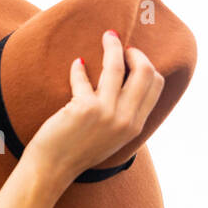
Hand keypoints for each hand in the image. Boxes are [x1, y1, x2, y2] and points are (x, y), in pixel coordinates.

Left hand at [24, 30, 164, 183]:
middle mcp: (125, 120)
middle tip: (120, 44)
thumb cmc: (76, 153)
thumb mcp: (110, 138)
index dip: (146, 65)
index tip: (133, 58)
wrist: (51, 170)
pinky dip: (78, 69)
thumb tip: (127, 84)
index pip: (155, 85)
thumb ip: (122, 116)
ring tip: (106, 37)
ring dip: (111, 46)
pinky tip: (76, 65)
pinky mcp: (84, 109)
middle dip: (134, 52)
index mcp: (135, 126)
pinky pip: (84, 78)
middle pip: (144, 71)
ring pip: (117, 66)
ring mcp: (106, 114)